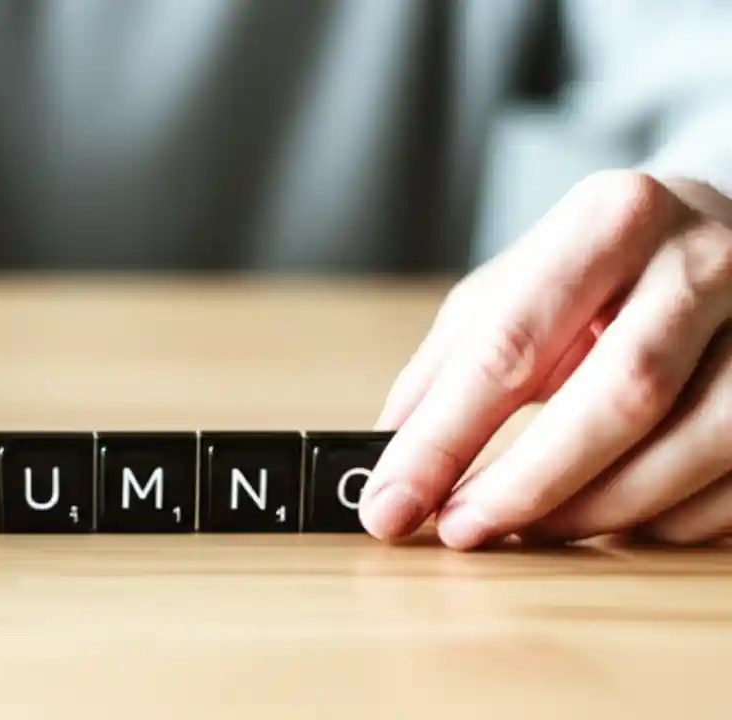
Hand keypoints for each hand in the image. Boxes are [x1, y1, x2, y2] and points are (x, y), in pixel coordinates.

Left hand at [363, 170, 731, 548]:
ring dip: (596, 511)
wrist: (718, 236)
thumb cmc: (600, 269)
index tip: (388, 505)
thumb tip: (385, 459)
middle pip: (618, 397)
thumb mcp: (514, 286)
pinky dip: (665, 519)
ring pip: (692, 446)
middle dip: (527, 483)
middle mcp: (704, 260)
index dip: (443, 439)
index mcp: (612, 218)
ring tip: (526, 528)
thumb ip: (447, 366)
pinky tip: (611, 517)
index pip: (511, 345)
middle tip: (460, 530)